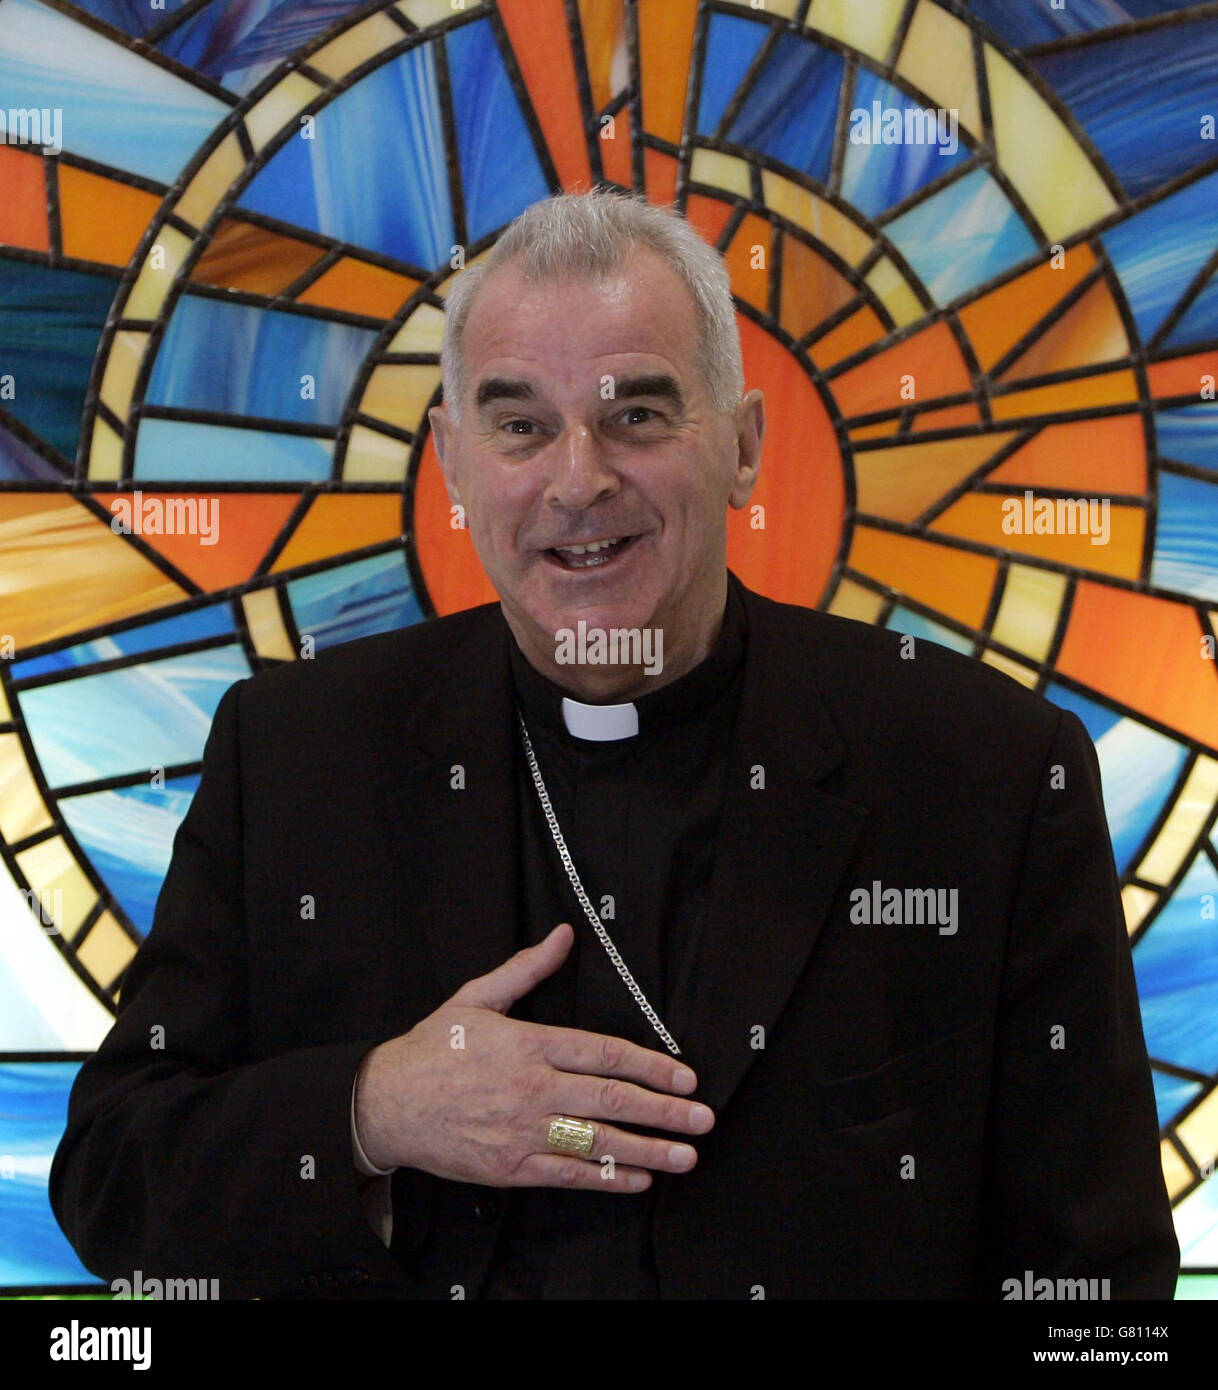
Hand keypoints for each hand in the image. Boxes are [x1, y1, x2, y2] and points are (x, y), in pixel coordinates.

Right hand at [354, 923, 713, 1190]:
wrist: (385, 1104)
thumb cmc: (433, 1048)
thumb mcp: (477, 996)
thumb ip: (527, 969)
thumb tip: (564, 936)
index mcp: (530, 1044)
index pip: (605, 1054)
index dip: (651, 1067)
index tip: (685, 1077)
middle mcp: (533, 1089)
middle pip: (612, 1101)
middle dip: (664, 1112)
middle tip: (703, 1119)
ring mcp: (522, 1132)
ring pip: (597, 1143)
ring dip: (648, 1151)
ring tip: (686, 1157)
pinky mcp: (510, 1167)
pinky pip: (568, 1174)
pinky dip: (606, 1179)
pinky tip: (638, 1180)